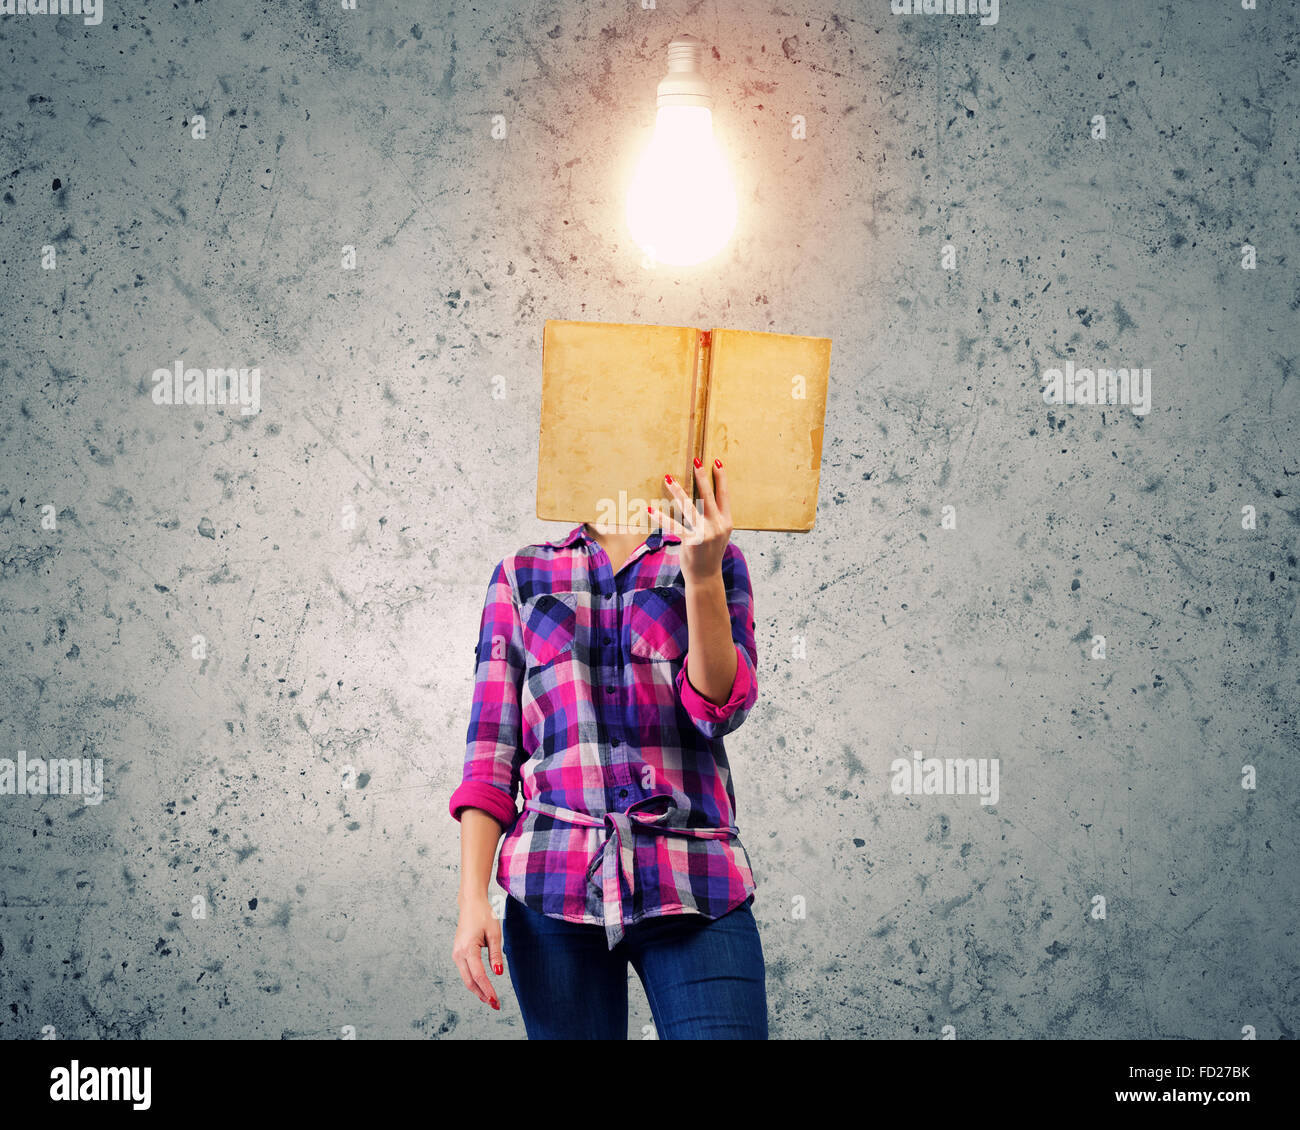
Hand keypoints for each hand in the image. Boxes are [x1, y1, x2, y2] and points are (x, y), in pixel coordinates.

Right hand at [452, 893, 503, 1009]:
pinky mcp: (458, 953)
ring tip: (490, 999)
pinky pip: (465, 971)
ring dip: (478, 989)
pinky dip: (474, 981)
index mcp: (467, 949)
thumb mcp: (494, 933)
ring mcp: (456, 954)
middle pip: (470, 981)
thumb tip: (498, 973)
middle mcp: (458, 954)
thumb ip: (496, 955)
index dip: (488, 989)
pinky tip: (483, 986)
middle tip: (496, 1005)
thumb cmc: (484, 915)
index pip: (479, 975)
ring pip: (466, 978)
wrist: (470, 903)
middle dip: (482, 994)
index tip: (496, 1000)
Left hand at [650, 458, 732, 583]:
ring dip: (678, 491)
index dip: (721, 478)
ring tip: (668, 478)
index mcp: (726, 522)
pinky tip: (651, 509)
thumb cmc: (710, 553)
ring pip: (689, 507)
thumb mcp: (718, 534)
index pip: (724, 495)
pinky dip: (662, 518)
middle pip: (708, 496)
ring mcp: (705, 533)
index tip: (716, 462)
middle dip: (702, 477)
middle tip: (696, 461)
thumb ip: (715, 518)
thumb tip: (705, 499)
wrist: (706, 577)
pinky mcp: (691, 541)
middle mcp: (718, 525)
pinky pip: (674, 526)